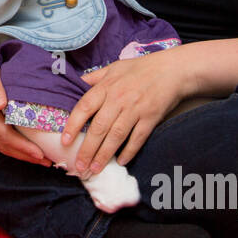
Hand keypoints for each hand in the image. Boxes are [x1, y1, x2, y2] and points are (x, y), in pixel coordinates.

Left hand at [60, 46, 193, 176]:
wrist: (172, 70)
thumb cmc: (140, 69)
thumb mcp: (114, 68)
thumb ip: (95, 77)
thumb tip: (77, 83)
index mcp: (106, 87)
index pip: (85, 107)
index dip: (73, 125)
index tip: (65, 141)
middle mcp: (119, 99)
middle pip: (99, 128)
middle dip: (87, 149)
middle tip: (79, 166)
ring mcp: (135, 110)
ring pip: (116, 136)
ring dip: (104, 155)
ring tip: (94, 169)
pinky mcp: (151, 118)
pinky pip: (138, 138)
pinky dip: (129, 151)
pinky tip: (120, 162)